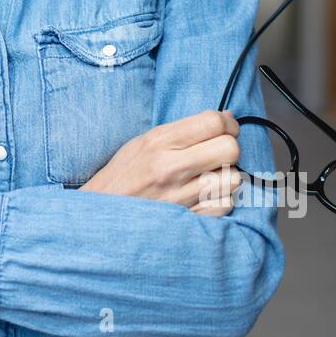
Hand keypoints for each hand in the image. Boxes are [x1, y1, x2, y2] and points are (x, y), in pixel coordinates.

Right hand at [77, 109, 242, 216]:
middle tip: (218, 152)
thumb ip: (184, 129)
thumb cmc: (124, 174)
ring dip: (226, 176)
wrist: (102, 212)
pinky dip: (221, 199)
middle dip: (230, 148)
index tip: (226, 128)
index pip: (213, 122)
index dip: (228, 123)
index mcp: (159, 142)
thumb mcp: (144, 141)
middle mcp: (171, 168)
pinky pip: (226, 204)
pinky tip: (206, 195)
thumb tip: (227, 117)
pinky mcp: (187, 220)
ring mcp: (180, 197)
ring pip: (233, 178)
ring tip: (210, 176)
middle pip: (230, 149)